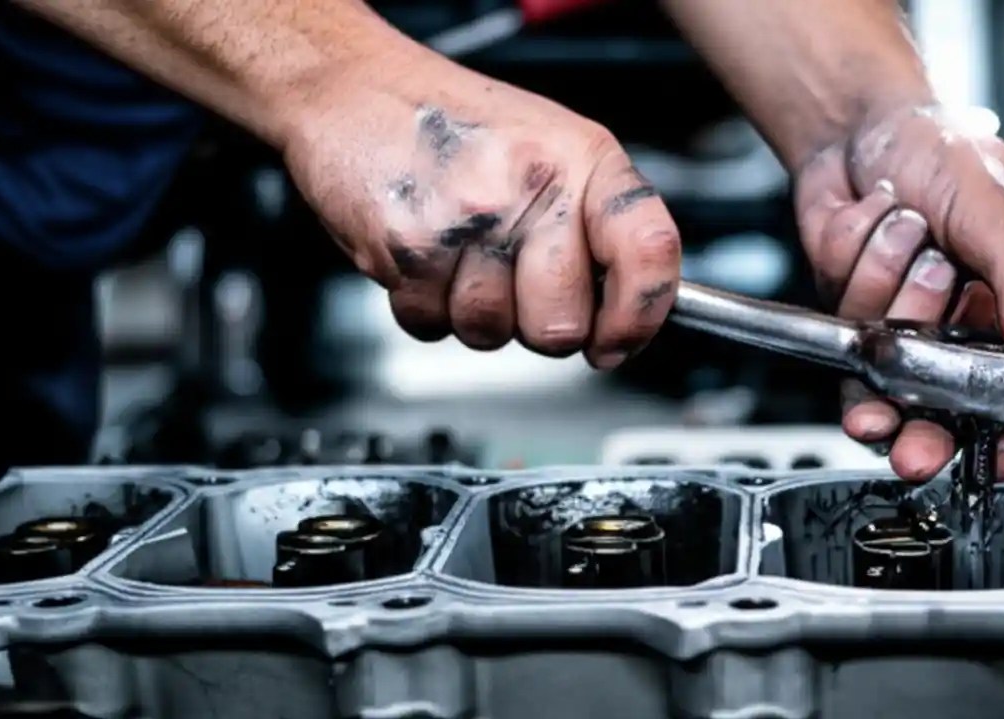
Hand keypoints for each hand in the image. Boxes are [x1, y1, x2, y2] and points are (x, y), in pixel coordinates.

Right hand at [280, 54, 680, 368]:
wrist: (356, 90)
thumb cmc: (454, 124)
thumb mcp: (552, 148)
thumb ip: (596, 224)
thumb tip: (626, 311)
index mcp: (584, 158)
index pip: (648, 252)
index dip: (638, 318)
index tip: (617, 342)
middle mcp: (532, 185)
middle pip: (562, 325)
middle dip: (536, 325)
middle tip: (513, 282)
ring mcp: (471, 218)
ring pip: (492, 334)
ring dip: (473, 314)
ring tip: (459, 256)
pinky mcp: (410, 246)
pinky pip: (431, 324)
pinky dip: (424, 306)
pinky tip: (424, 257)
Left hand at [794, 106, 1003, 480]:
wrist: (865, 128)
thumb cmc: (945, 154)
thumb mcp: (994, 207)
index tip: (991, 458)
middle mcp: (957, 324)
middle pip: (941, 406)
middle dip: (923, 429)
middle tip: (910, 450)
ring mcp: (902, 321)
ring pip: (887, 354)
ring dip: (893, 284)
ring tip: (911, 230)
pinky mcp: (852, 311)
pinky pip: (848, 313)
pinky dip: (859, 258)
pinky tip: (876, 220)